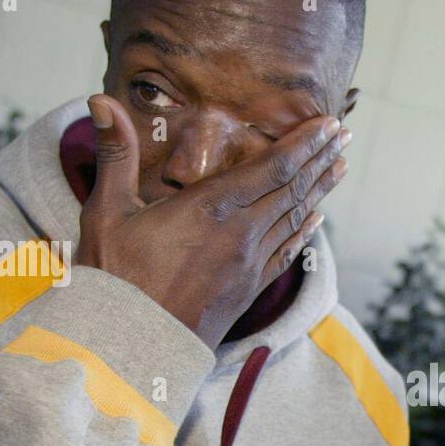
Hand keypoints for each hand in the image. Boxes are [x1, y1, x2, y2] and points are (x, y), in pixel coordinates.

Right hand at [76, 94, 349, 347]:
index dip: (304, 143)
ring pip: (295, 218)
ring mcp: (250, 264)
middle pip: (293, 188)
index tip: (328, 123)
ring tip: (339, 166)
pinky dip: (304, 230)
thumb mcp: (108, 211)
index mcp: (214, 208)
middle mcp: (242, 234)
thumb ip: (115, 154)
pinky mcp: (249, 288)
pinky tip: (316, 219)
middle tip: (344, 134)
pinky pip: (286, 252)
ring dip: (319, 190)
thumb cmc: (117, 278)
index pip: (274, 167)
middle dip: (320, 159)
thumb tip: (101, 99)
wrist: (136, 346)